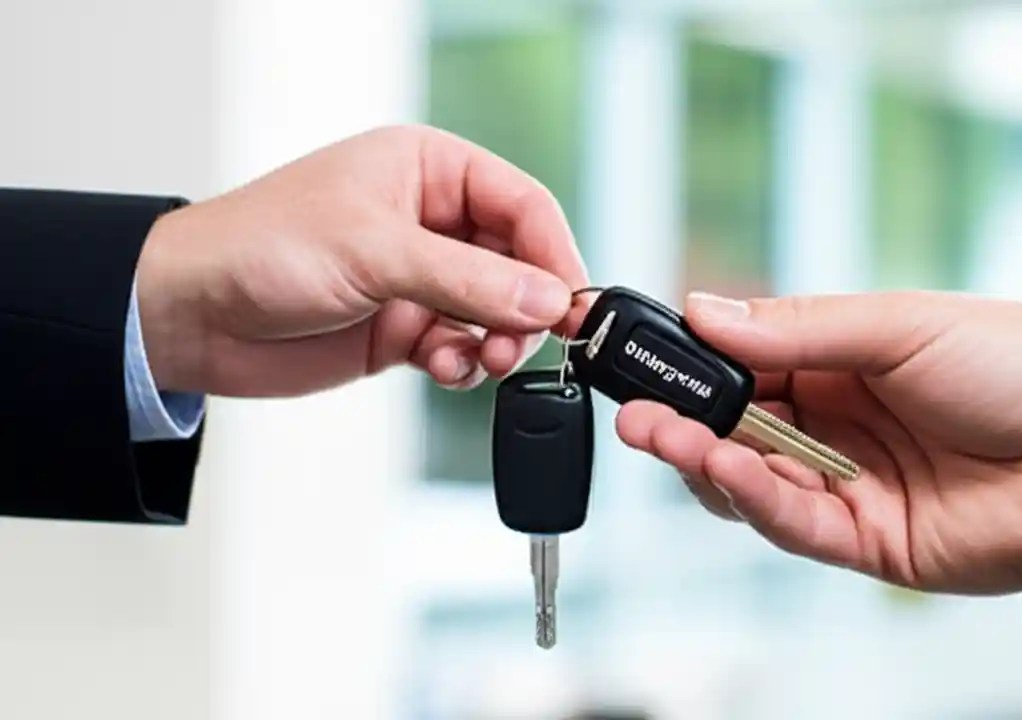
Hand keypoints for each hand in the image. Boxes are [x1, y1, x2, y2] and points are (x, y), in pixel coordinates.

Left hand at [136, 124, 588, 395]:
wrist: (189, 317)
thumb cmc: (259, 248)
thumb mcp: (374, 252)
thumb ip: (468, 279)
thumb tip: (548, 299)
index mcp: (428, 169)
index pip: (522, 204)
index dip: (554, 254)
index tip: (571, 305)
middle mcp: (431, 219)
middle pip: (519, 263)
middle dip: (526, 307)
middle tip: (520, 343)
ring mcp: (418, 277)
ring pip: (495, 311)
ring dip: (497, 340)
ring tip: (481, 359)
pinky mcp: (402, 327)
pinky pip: (462, 346)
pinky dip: (464, 363)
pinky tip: (443, 368)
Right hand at [616, 291, 1021, 594]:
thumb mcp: (902, 324)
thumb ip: (799, 327)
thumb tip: (706, 310)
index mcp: (845, 364)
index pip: (745, 365)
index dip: (692, 364)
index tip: (641, 352)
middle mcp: (838, 427)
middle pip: (735, 430)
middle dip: (681, 420)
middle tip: (635, 408)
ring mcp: (851, 487)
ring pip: (751, 483)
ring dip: (702, 460)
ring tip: (662, 434)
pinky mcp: (870, 542)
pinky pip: (795, 524)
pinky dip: (755, 497)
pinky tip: (727, 468)